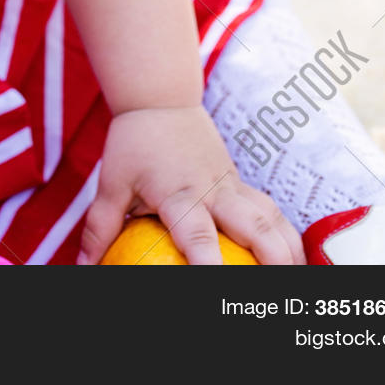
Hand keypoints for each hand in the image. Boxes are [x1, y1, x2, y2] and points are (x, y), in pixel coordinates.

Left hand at [77, 106, 305, 264]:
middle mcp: (213, 190)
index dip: (208, 262)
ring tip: (301, 277)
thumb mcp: (111, 183)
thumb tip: (82, 268)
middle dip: (273, 258)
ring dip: (289, 248)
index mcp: (180, 193)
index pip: (198, 234)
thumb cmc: (134, 142)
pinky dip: (286, 232)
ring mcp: (232, 184)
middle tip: (283, 286)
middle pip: (253, 226)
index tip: (214, 282)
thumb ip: (99, 229)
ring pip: (271, 217)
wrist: (161, 98)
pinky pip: (270, 209)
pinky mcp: (240, 181)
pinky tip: (295, 257)